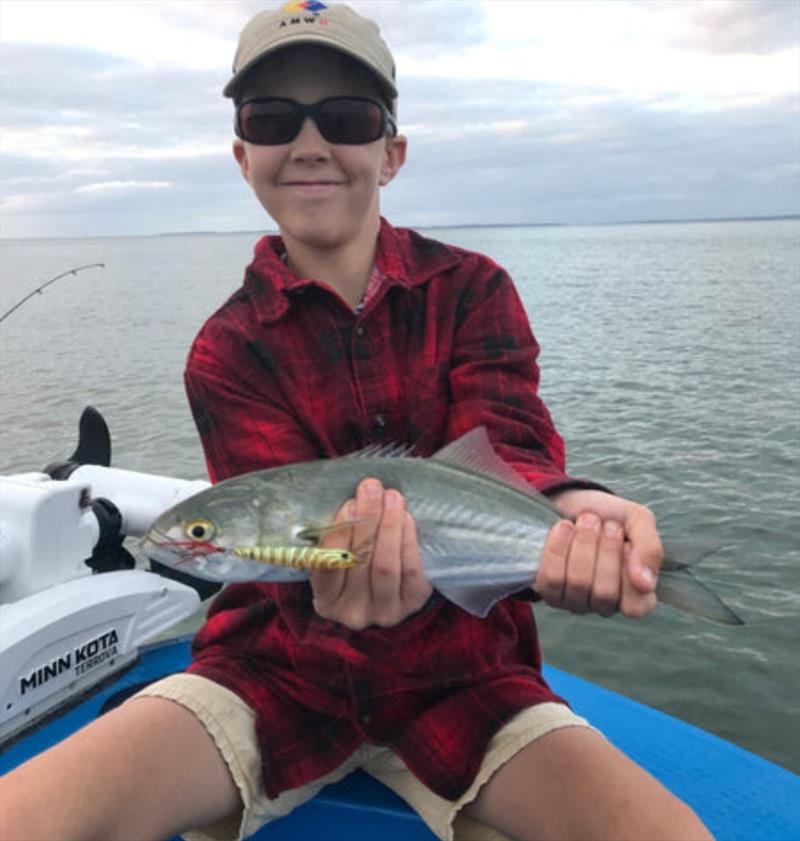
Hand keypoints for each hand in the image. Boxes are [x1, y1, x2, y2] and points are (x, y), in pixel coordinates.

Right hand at [309, 478, 432, 629]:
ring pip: (386, 566)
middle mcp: (353, 613)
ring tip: (391, 497)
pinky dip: (408, 541)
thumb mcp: (336, 553)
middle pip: (359, 561)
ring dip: (389, 526)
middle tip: (371, 488)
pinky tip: (406, 518)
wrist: (385, 585)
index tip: (348, 503)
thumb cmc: (354, 558)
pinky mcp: (412, 604)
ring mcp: (384, 612)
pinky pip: (411, 572)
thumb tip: (348, 499)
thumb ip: (335, 534)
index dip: (338, 534)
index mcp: (326, 601)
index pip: (328, 567)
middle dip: (366, 520)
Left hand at [534, 490, 662, 617]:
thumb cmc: (610, 516)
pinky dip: (558, 547)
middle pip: (604, 594)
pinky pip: (551, 579)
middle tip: (606, 525)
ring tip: (585, 521)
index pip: (636, 606)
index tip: (626, 542)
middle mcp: (605, 604)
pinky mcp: (549, 591)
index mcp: (634, 594)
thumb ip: (650, 550)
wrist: (574, 501)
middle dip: (605, 549)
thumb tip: (645, 584)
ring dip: (583, 544)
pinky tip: (564, 528)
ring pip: (578, 584)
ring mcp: (575, 601)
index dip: (628, 571)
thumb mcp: (638, 521)